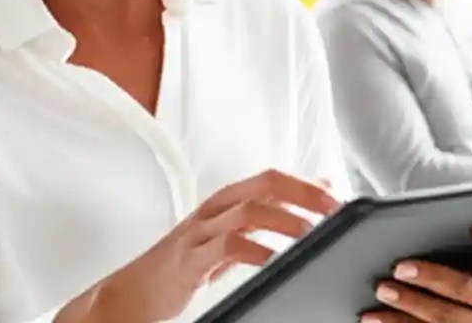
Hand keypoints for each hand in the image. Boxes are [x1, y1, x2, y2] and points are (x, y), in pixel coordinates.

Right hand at [57, 169, 338, 322]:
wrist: (133, 294)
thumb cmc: (186, 264)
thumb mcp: (229, 234)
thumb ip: (267, 213)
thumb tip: (317, 188)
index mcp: (224, 201)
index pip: (271, 178)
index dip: (306, 184)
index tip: (338, 199)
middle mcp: (213, 209)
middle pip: (264, 184)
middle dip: (302, 192)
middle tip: (332, 210)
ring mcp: (199, 232)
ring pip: (248, 210)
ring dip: (284, 220)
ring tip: (310, 234)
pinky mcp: (190, 259)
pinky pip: (227, 246)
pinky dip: (256, 250)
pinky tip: (274, 261)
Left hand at [362, 224, 471, 322]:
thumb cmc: (468, 260)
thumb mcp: (470, 243)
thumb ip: (453, 224)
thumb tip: (397, 205)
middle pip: (467, 288)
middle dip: (432, 278)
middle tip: (400, 267)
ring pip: (446, 318)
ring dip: (410, 304)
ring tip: (382, 289)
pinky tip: (373, 316)